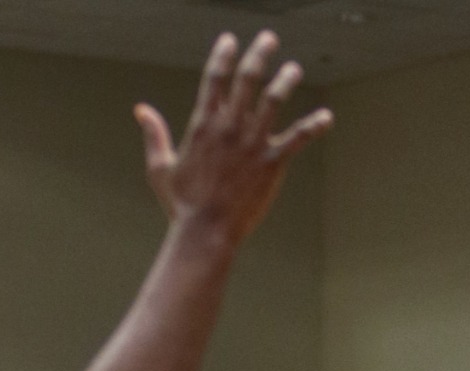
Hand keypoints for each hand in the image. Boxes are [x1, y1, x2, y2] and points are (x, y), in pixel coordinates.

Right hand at [135, 32, 333, 249]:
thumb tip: (141, 110)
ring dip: (286, 80)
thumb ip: (154, 134)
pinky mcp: (272, 162)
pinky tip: (327, 117)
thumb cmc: (183, 204)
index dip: (223, 55)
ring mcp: (253, 142)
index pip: (215, 77)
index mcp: (204, 123)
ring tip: (294, 69)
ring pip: (274, 100)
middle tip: (269, 39)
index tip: (230, 40)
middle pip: (248, 78)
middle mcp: (230, 126)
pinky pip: (298, 138)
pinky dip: (314, 126)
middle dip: (259, 54)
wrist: (206, 231)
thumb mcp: (161, 167)